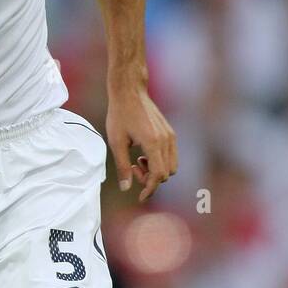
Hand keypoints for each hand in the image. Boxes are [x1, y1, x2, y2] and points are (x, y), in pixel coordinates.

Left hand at [106, 86, 177, 202]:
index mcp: (153, 142)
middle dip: (150, 178)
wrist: (129, 92)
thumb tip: (126, 188)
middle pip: (167, 173)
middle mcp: (166, 140)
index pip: (159, 175)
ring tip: (137, 161)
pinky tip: (143, 154)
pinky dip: (159, 162)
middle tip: (132, 168)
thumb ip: (122, 166)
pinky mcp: (170, 133)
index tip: (140, 196)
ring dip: (155, 170)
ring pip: (171, 166)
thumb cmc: (119, 115)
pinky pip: (171, 156)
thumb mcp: (116, 142)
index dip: (150, 188)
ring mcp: (171, 136)